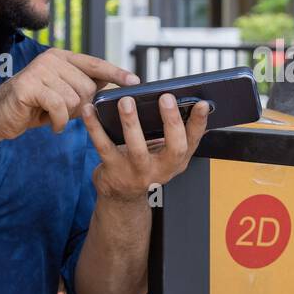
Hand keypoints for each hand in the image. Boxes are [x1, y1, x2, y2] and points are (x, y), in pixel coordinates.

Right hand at [0, 49, 138, 141]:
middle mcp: (51, 59)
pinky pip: (59, 107)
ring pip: (74, 99)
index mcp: (62, 57)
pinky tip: (51, 125)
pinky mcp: (29, 86)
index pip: (96, 64)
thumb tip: (113, 85)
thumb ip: (84, 87)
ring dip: (67, 116)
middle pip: (88, 87)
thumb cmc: (34, 107)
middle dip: (81, 107)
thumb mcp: (63, 95)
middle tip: (64, 113)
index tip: (136, 81)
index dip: (116, 73)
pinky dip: (59, 122)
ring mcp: (39, 70)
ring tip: (52, 116)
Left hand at [83, 92, 209, 201]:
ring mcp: (138, 173)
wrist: (122, 197)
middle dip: (171, 122)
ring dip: (132, 123)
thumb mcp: (164, 154)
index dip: (200, 123)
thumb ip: (172, 132)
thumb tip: (179, 100)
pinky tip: (90, 109)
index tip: (203, 103)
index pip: (194, 141)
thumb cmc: (144, 165)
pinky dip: (95, 127)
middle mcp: (162, 170)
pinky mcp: (114, 172)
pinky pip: (104, 147)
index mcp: (177, 161)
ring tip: (126, 101)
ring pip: (137, 149)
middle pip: (174, 148)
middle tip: (165, 97)